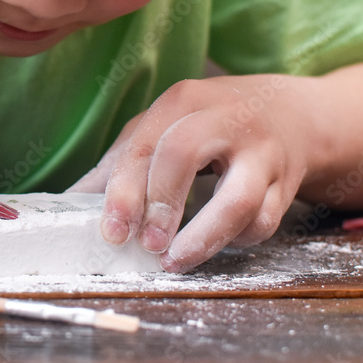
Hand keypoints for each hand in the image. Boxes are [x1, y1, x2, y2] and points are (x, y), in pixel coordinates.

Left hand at [71, 74, 307, 272]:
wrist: (291, 114)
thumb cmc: (210, 125)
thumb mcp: (164, 127)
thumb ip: (121, 162)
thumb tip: (72, 202)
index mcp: (184, 101)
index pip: (146, 144)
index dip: (125, 191)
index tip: (112, 231)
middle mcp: (224, 119)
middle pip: (184, 154)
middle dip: (160, 203)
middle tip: (145, 244)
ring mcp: (261, 151)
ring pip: (237, 198)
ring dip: (203, 237)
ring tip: (175, 261)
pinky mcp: (286, 183)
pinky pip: (264, 221)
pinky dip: (238, 240)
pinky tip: (216, 244)